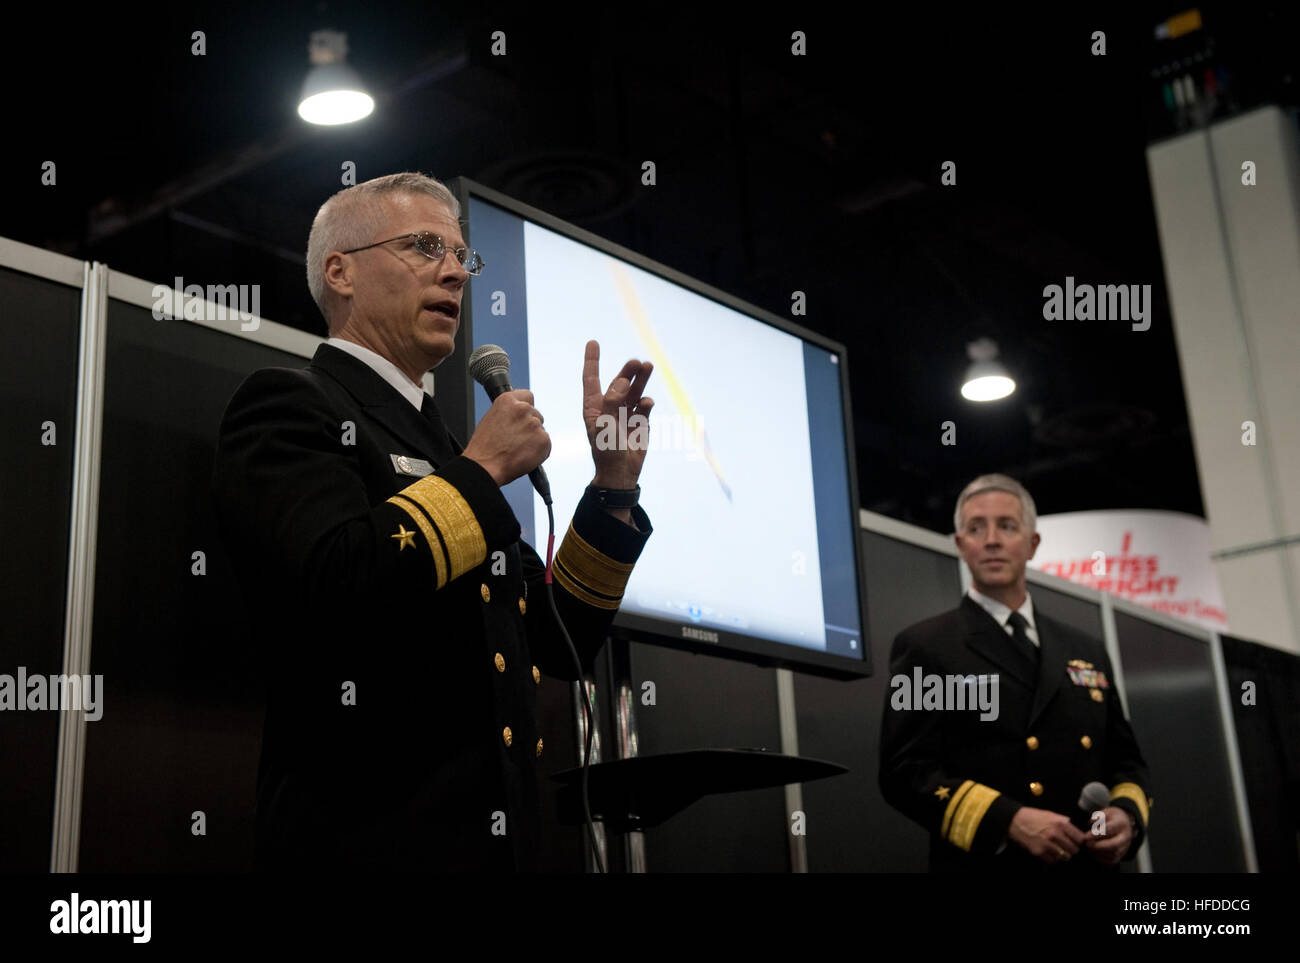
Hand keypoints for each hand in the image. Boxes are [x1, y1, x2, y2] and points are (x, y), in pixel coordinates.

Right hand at [462, 389, 549, 486]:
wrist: (485, 467)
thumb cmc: (484, 448)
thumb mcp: (491, 419)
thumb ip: (508, 412)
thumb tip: (518, 414)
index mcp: (507, 400)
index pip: (527, 396)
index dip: (526, 407)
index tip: (524, 416)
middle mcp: (522, 408)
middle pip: (536, 414)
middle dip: (530, 426)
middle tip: (517, 440)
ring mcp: (534, 424)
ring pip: (540, 430)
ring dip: (534, 439)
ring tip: (517, 450)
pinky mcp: (543, 439)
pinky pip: (546, 444)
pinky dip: (539, 451)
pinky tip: (524, 456)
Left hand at [583, 340, 653, 489]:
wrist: (621, 472)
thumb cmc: (606, 449)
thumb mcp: (604, 425)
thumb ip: (611, 402)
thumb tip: (623, 381)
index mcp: (594, 407)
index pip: (591, 379)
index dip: (592, 361)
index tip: (593, 342)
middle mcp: (609, 407)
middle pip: (619, 382)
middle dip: (627, 370)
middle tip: (636, 362)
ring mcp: (626, 414)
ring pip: (634, 391)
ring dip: (641, 379)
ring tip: (648, 366)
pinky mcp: (640, 422)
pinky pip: (645, 406)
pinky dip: (647, 402)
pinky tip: (647, 403)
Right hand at [1007, 806, 1087, 863]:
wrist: (1015, 820)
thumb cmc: (1033, 816)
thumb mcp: (1051, 814)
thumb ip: (1064, 822)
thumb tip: (1076, 831)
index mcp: (1060, 823)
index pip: (1080, 839)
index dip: (1079, 841)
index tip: (1076, 842)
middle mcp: (1055, 834)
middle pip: (1074, 850)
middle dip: (1072, 849)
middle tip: (1066, 846)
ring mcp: (1047, 844)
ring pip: (1065, 857)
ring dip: (1063, 855)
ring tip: (1057, 850)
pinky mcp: (1039, 852)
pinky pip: (1053, 861)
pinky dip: (1053, 858)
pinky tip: (1048, 852)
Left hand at [1083, 806, 1132, 865]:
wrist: (1125, 824)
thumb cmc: (1111, 818)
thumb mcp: (1105, 812)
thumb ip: (1097, 817)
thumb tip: (1091, 823)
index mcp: (1121, 823)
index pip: (1109, 829)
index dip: (1096, 834)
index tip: (1086, 836)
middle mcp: (1125, 836)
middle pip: (1113, 845)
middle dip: (1098, 846)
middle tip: (1086, 844)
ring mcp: (1125, 846)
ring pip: (1113, 854)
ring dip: (1099, 852)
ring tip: (1088, 848)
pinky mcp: (1122, 854)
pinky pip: (1112, 860)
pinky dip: (1101, 858)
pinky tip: (1093, 852)